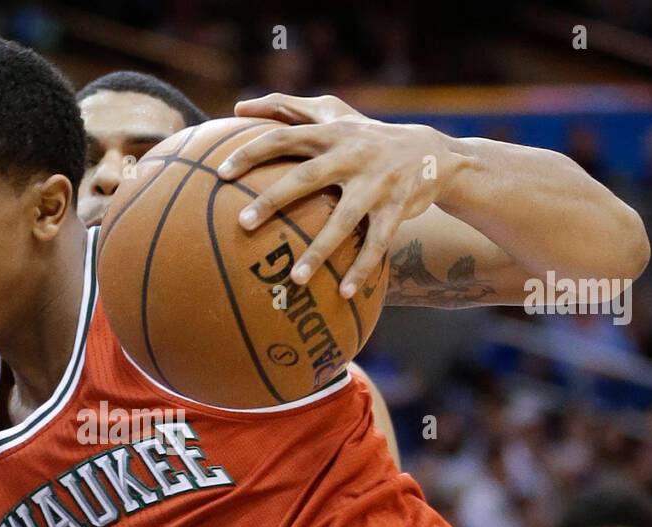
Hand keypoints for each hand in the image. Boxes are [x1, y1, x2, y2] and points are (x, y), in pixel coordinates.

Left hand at [218, 93, 451, 297]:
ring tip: (294, 280)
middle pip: (307, 177)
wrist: (431, 153)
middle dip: (274, 200)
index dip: (251, 153)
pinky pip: (377, 243)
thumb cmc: (365, 136)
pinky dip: (361, 269)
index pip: (284, 137)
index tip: (220, 174)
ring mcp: (377, 182)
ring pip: (343, 220)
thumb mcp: (334, 116)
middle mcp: (353, 154)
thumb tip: (236, 107)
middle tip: (243, 224)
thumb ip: (288, 109)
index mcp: (331, 133)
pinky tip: (344, 293)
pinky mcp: (397, 207)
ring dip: (319, 251)